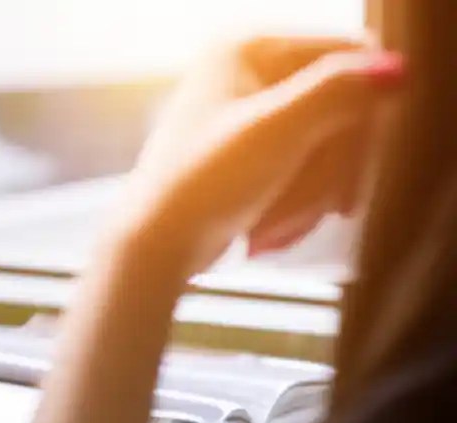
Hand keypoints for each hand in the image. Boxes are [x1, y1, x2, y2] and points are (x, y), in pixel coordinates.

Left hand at [116, 36, 404, 275]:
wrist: (156, 247)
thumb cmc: (205, 184)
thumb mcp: (279, 132)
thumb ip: (338, 94)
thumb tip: (393, 69)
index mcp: (249, 48)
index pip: (348, 58)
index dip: (361, 116)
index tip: (355, 167)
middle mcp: (246, 70)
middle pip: (340, 108)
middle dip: (332, 169)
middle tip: (330, 211)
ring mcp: (246, 114)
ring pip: (325, 146)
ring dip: (313, 195)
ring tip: (279, 228)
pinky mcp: (248, 155)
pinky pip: (301, 172)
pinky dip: (295, 206)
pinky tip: (271, 232)